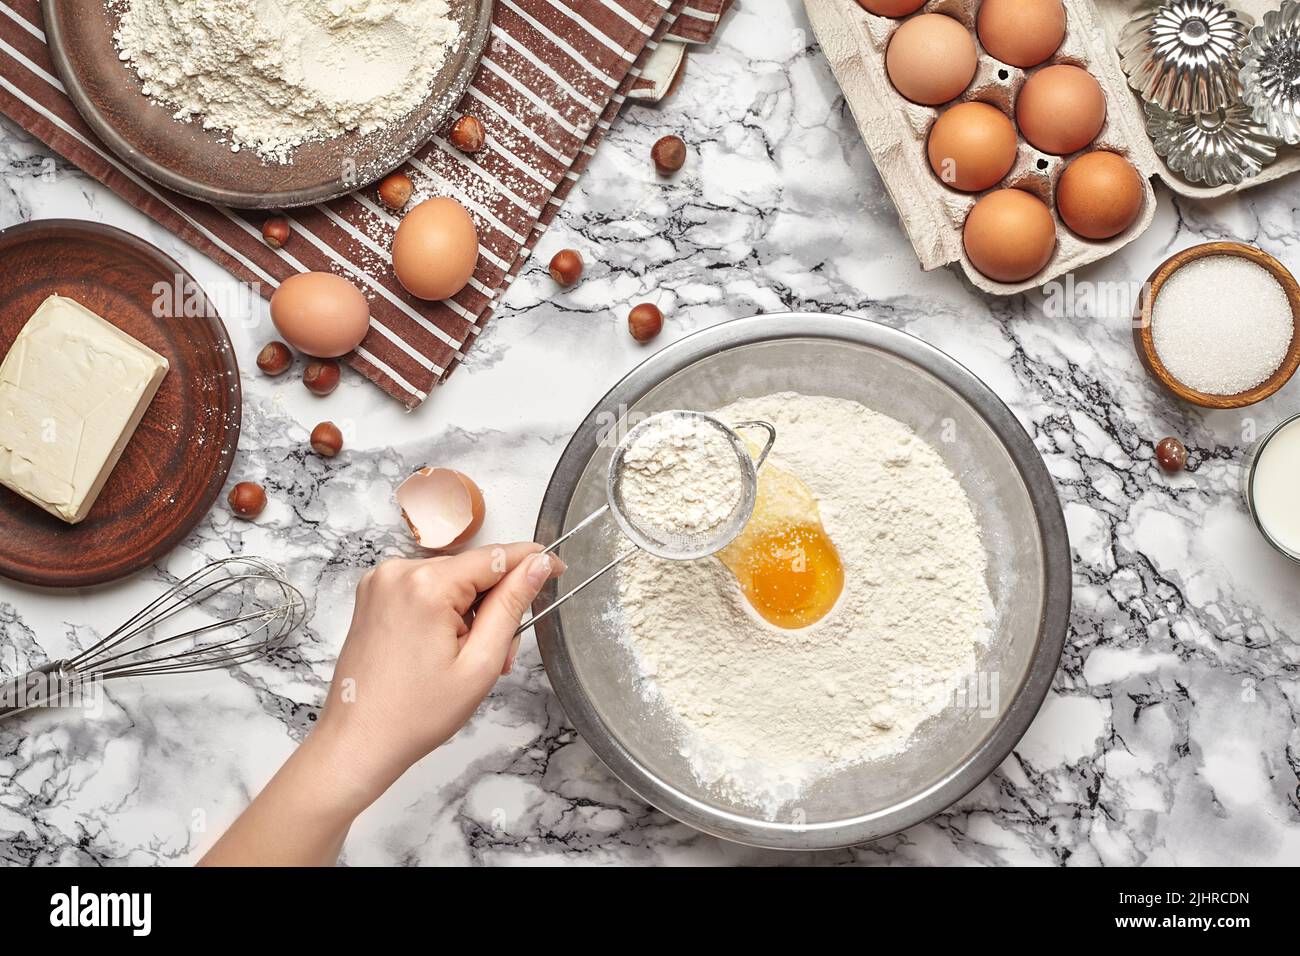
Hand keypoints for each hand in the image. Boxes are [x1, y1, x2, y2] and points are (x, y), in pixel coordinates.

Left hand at [313, 543, 564, 811]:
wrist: (358, 742)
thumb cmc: (414, 715)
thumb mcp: (480, 663)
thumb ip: (512, 606)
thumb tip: (537, 566)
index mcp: (426, 586)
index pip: (496, 556)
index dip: (532, 561)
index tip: (556, 568)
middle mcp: (398, 572)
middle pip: (473, 570)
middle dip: (496, 605)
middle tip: (501, 654)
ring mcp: (381, 581)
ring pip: (451, 580)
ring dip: (470, 611)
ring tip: (467, 660)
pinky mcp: (374, 594)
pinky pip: (426, 588)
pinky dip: (444, 610)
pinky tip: (445, 648)